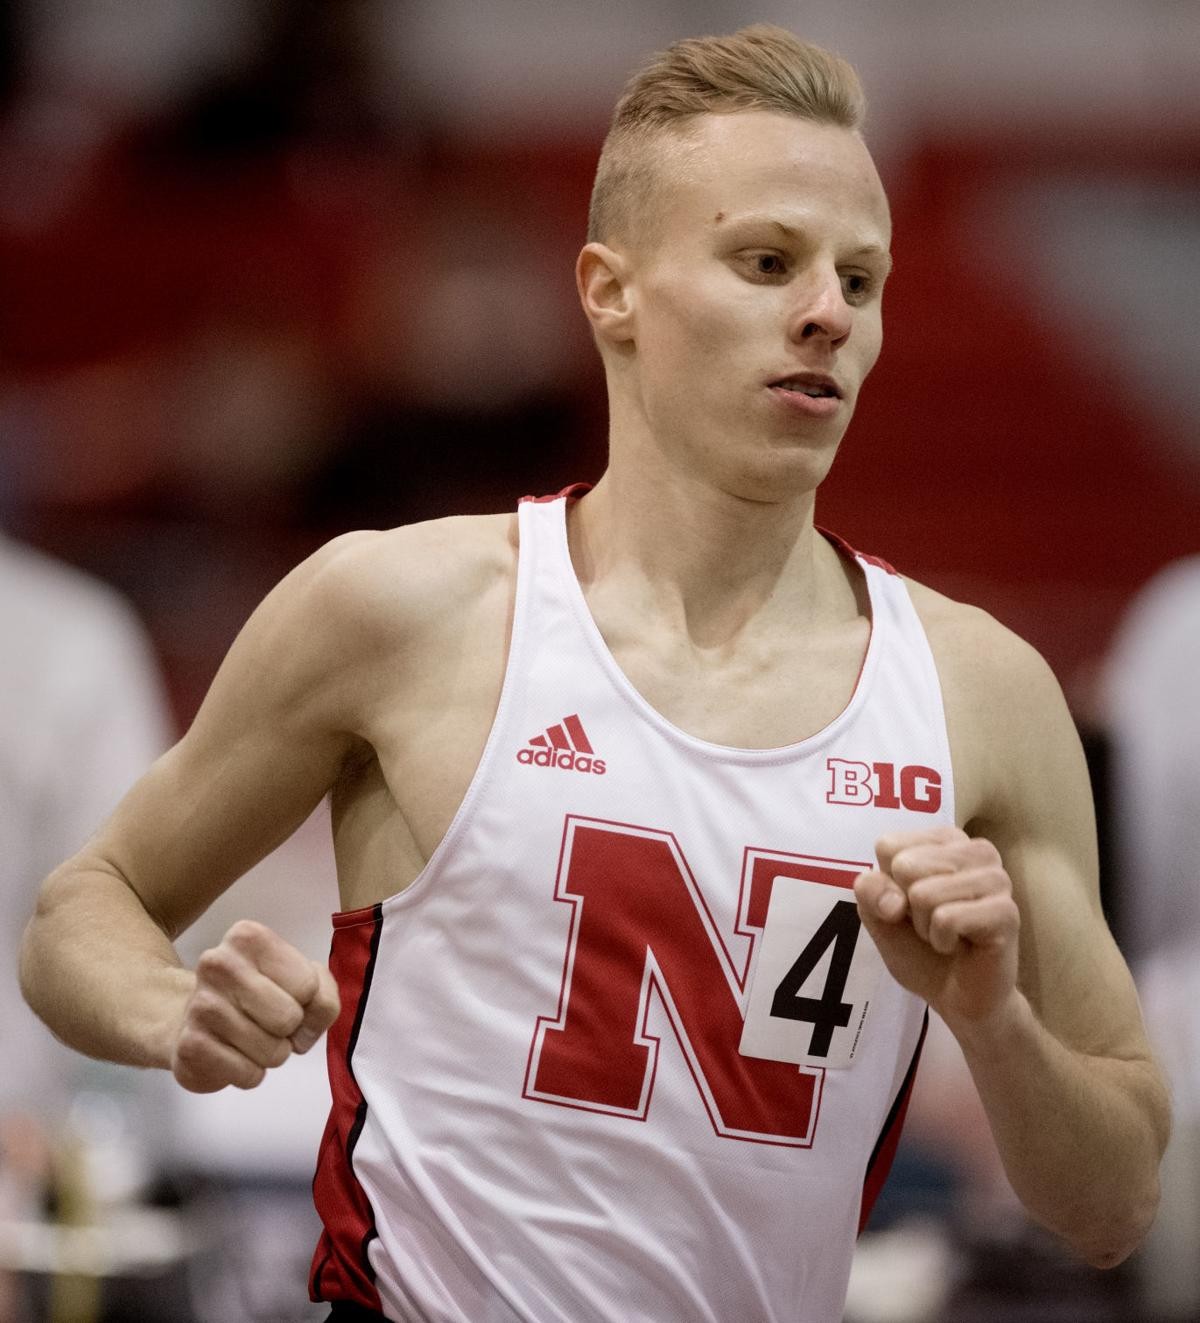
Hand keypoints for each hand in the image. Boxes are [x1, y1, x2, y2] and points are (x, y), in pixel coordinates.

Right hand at [171, 919, 338, 1092]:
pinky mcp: (190, 1046)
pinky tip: (233, 1055)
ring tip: (251, 1038)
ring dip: (271, 1054)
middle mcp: (219, 964)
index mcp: (249, 937)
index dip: (309, 1004)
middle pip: (290, 1018)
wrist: (191, 1019)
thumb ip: (324, 993)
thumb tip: (310, 1024)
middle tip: (271, 1024)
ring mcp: (200, 1004)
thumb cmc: (258, 994)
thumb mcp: (300, 978)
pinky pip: (248, 1074)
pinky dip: (250, 1073)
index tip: (291, 1000)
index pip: (309, 986)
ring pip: (272, 1052)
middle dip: (290, 1032)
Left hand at [853, 825, 1019, 1028]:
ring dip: (925, 926)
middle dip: (908, 906)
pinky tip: (961, 945)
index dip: (886, 884)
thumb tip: (893, 900)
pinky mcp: (1006, 911)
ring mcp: (996, 878)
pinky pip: (946, 918)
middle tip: (932, 922)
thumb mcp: (878, 915)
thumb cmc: (920, 949)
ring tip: (947, 934)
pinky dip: (941, 940)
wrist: (958, 998)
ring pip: (924, 893)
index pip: (888, 845)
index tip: (908, 905)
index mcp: (944, 840)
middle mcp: (975, 850)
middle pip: (905, 866)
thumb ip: (870, 891)